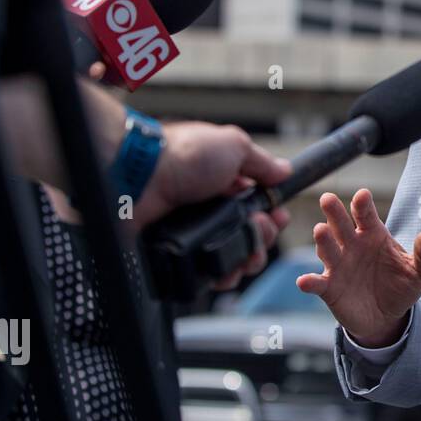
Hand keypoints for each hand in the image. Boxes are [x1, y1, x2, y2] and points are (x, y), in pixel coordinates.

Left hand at [135, 122, 291, 289]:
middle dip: (264, 236)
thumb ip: (261, 162)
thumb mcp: (232, 145)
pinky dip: (222, 275)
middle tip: (262, 229)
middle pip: (249, 233)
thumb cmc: (180, 155)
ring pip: (232, 256)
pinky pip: (207, 274)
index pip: (256, 204)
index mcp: (221, 182)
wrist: (136, 178)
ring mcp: (193, 233)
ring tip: (248, 253)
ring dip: (249, 258)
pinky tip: (229, 271)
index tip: (278, 216)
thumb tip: (284, 171)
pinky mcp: (178, 255)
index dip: (272, 212)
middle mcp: (207, 208)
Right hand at [295, 188, 420, 346]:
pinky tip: (304, 281)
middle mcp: (352, 245)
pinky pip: (317, 283)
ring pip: (327, 249)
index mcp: (373, 234)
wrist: (387, 316)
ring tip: (320, 230)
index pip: (366, 215)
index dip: (363, 205)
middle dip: (335, 212)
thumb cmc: (401, 285)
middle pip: (341, 225)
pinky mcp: (328, 288)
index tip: (362, 196)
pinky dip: (309, 282)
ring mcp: (338, 265)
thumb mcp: (418, 272)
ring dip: (323, 240)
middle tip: (328, 198)